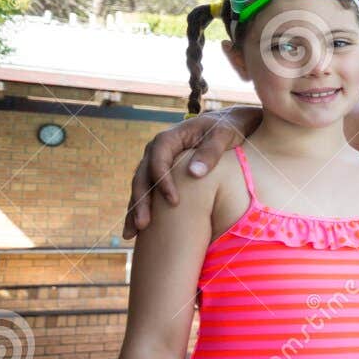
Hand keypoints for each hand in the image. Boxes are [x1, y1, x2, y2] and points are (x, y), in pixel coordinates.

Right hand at [123, 108, 258, 238]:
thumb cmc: (227, 128)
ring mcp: (156, 162)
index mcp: (169, 138)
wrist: (227, 124)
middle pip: (143, 176)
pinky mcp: (161, 174)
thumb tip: (194, 174)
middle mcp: (156, 150)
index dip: (163, 181)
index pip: (159, 161)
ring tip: (131, 234)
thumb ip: (210, 152)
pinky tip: (138, 232)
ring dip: (134, 210)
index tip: (174, 202)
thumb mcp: (223, 136)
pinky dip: (142, 209)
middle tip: (143, 225)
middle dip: (141, 201)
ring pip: (140, 187)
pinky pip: (148, 192)